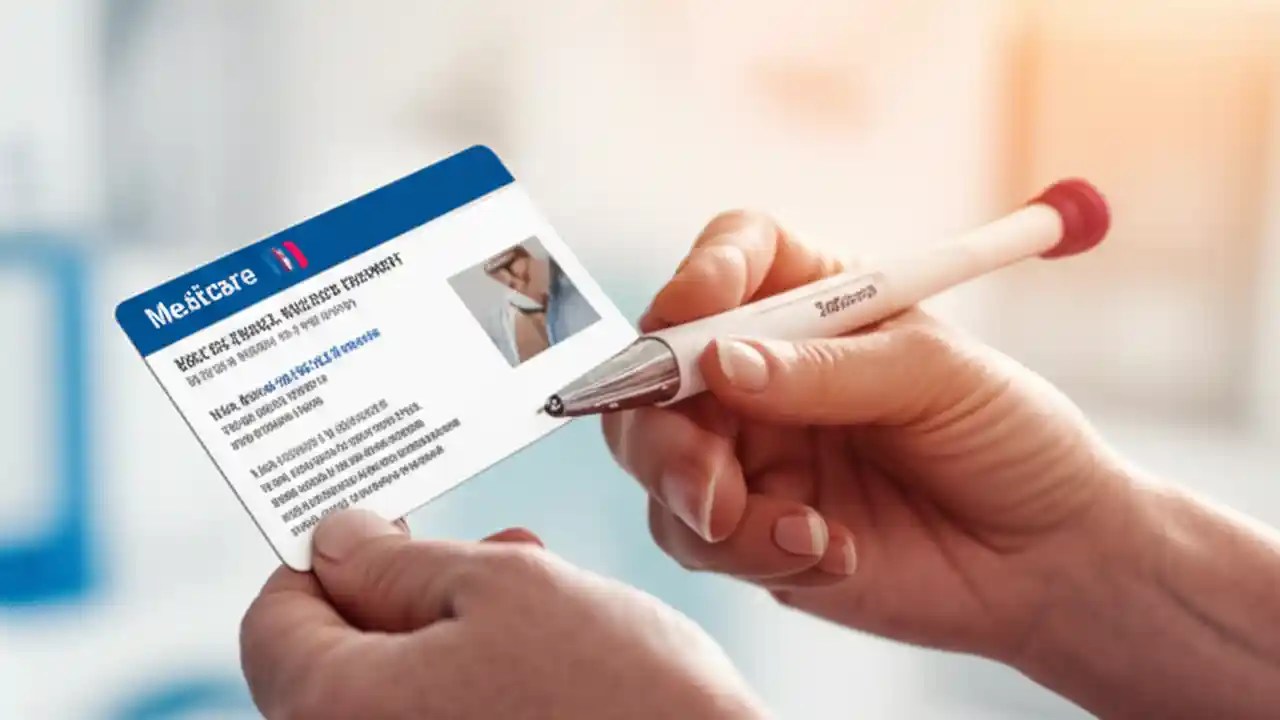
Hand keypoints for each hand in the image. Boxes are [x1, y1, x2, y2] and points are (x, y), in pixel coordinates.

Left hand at [241, 510, 764, 718]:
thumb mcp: (506, 587)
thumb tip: (336, 539)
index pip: (273, 619)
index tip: (378, 525)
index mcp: (336, 710)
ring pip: (393, 694)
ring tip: (528, 589)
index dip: (322, 555)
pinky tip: (536, 651)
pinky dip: (470, 685)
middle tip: (474, 546)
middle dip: (403, 589)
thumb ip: (399, 562)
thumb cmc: (620, 698)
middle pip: (332, 659)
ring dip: (445, 630)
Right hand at [604, 209, 1131, 661]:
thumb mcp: (938, 377)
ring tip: (798, 531)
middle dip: (660, 420)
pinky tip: (834, 552)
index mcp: (814, 301)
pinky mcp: (750, 528)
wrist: (1050, 556)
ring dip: (701, 498)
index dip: (702, 273)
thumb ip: (828, 369)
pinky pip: (698, 537)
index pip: (734, 259)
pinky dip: (752, 549)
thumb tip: (723, 364)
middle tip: (703, 473)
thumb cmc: (1010, 438)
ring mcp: (751, 450)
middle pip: (657, 368)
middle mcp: (764, 370)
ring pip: (658, 459)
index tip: (694, 309)